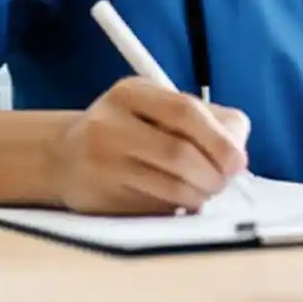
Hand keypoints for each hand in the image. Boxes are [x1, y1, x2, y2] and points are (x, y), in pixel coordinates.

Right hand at [47, 77, 249, 214]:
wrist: (64, 155)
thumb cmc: (127, 129)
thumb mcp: (156, 106)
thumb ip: (203, 118)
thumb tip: (238, 148)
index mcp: (131, 92)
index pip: (186, 112)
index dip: (220, 140)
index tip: (237, 160)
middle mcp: (110, 124)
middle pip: (180, 153)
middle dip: (213, 174)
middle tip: (223, 182)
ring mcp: (101, 162)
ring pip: (170, 187)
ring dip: (199, 195)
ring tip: (202, 191)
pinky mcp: (100, 198)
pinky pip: (154, 208)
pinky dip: (176, 208)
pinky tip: (177, 200)